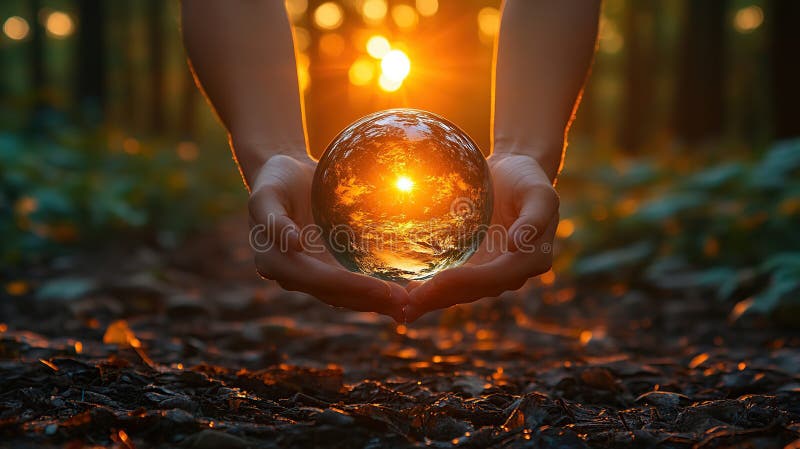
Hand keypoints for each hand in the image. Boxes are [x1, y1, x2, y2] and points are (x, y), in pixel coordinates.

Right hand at [248, 152, 407, 321]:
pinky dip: (373, 292)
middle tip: (405, 302)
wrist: (282, 175)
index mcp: (274, 262)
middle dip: (370, 300)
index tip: (382, 289)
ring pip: (344, 297)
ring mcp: (310, 275)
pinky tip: (400, 293)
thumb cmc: (273, 180)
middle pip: (335, 295)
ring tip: (407, 304)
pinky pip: (349, 286)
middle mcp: (292, 276)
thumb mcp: (266, 194)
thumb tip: (295, 245)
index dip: (351, 286)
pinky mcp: (325, 268)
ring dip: (375, 304)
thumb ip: (275, 221)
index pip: (318, 280)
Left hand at [405, 153, 558, 321]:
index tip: (437, 282)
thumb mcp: (539, 192)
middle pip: (475, 291)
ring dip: (434, 301)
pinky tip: (409, 292)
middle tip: (410, 302)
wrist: (514, 172)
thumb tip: (517, 245)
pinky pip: (454, 282)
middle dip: (442, 297)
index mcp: (532, 260)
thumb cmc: (528, 179)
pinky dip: (433, 290)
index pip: (495, 277)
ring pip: (462, 293)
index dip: (466, 281)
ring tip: (404, 305)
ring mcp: (492, 272)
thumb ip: (534, 218)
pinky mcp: (476, 266)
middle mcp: (512, 273)